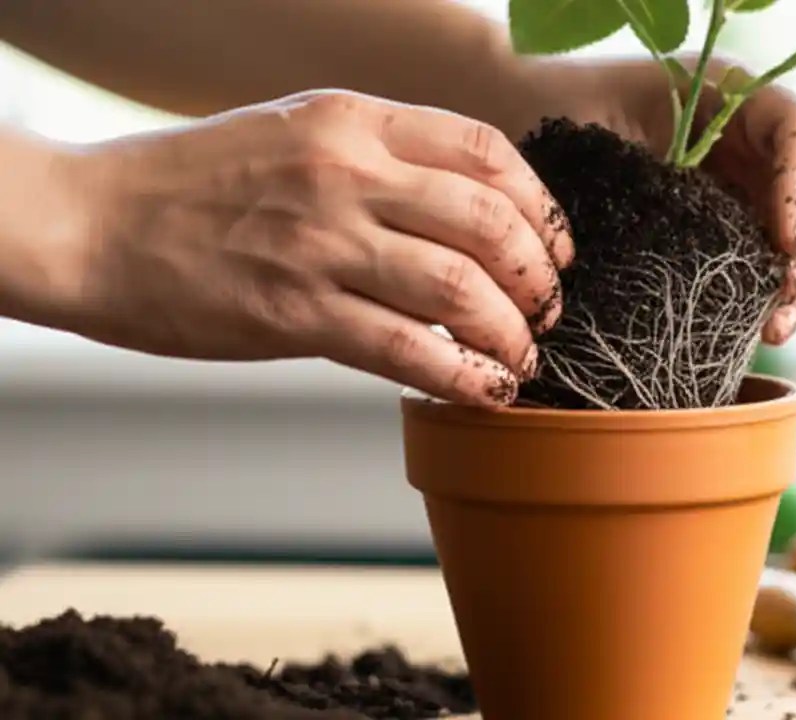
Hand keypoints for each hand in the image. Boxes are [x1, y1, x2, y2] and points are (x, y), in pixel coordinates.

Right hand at [60, 91, 572, 405]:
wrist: (92, 224)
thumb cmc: (194, 185)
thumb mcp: (295, 136)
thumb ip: (380, 162)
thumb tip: (467, 217)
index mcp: (351, 121)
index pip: (483, 149)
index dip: (540, 204)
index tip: (555, 246)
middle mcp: (344, 173)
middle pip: (489, 221)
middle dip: (538, 275)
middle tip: (546, 310)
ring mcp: (320, 243)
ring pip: (459, 288)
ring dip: (511, 332)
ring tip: (522, 357)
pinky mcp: (293, 314)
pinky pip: (407, 349)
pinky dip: (462, 374)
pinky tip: (484, 389)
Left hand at [547, 59, 795, 344]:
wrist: (530, 124)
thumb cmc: (562, 113)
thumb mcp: (600, 125)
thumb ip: (645, 166)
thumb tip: (679, 233)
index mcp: (733, 99)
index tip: (782, 237)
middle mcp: (755, 145)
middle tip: (787, 286)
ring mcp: (750, 192)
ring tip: (776, 326)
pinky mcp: (736, 237)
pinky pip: (777, 269)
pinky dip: (780, 301)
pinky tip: (764, 331)